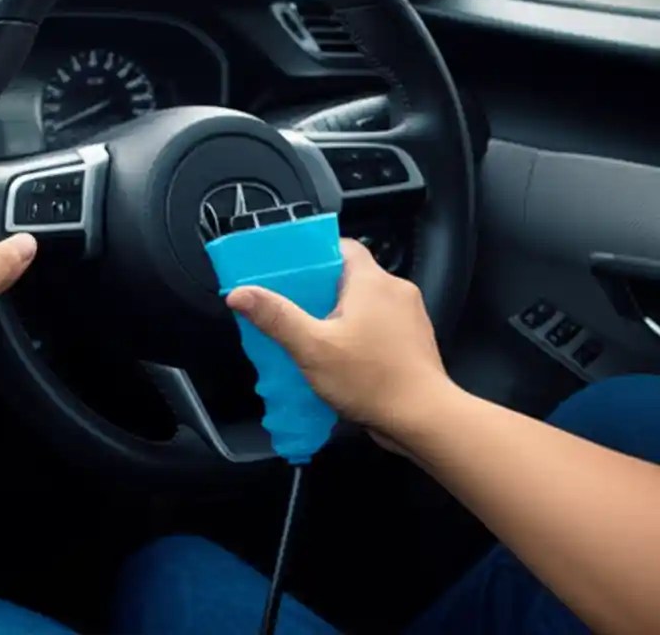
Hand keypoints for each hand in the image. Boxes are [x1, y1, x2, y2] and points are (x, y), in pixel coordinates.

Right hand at [225, 239, 455, 444]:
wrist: (424, 418)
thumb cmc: (371, 379)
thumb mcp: (312, 347)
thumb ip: (275, 317)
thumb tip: (239, 293)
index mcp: (372, 281)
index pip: (341, 247)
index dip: (313, 255)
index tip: (288, 272)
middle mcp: (396, 291)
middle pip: (350, 276)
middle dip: (319, 291)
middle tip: (291, 308)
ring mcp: (409, 316)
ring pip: (365, 303)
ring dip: (340, 314)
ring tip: (311, 336)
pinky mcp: (413, 341)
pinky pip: (379, 325)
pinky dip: (359, 333)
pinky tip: (340, 356)